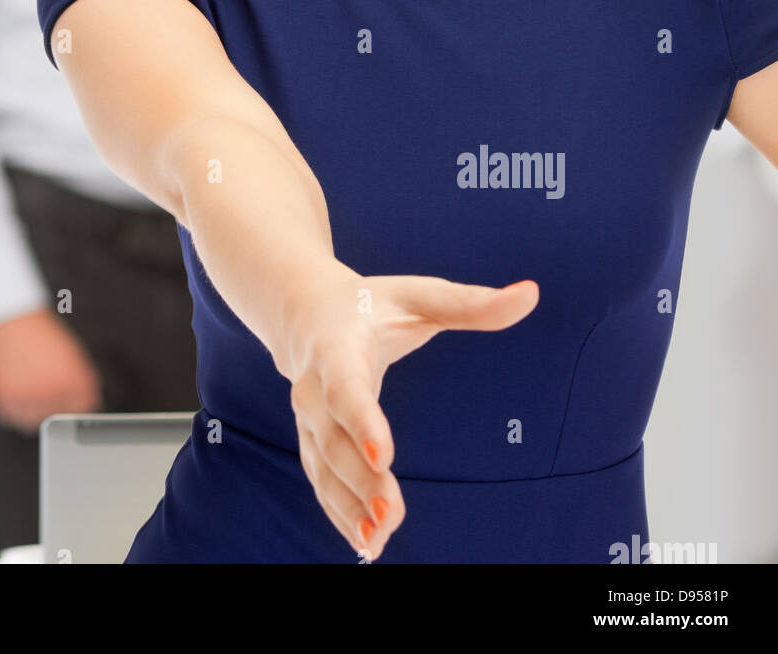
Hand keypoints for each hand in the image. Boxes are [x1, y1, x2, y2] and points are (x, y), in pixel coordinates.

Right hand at [0, 309, 101, 431]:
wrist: (12, 316)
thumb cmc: (42, 334)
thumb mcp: (73, 355)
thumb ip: (82, 383)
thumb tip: (86, 404)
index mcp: (75, 381)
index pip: (81, 407)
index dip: (72, 398)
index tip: (63, 390)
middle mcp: (54, 392)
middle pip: (55, 415)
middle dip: (50, 402)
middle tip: (39, 381)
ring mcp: (28, 397)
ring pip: (32, 422)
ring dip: (30, 409)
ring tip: (26, 384)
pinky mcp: (5, 398)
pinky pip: (10, 418)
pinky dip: (11, 407)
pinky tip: (14, 386)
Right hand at [280, 267, 538, 560]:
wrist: (306, 311)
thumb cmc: (373, 304)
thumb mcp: (419, 296)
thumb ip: (472, 304)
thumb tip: (531, 294)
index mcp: (338, 347)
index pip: (345, 386)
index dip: (361, 420)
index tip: (382, 456)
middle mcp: (314, 387)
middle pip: (332, 439)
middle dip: (358, 480)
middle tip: (390, 515)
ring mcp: (309, 419)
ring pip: (323, 468)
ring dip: (348, 505)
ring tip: (378, 539)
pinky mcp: (312, 441)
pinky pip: (321, 482)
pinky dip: (339, 514)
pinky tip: (367, 543)